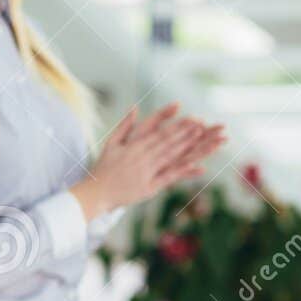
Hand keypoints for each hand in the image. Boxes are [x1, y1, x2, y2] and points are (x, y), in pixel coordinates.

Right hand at [71, 103, 225, 218]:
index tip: (192, 118)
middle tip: (204, 124)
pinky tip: (198, 166)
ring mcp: (146, 171)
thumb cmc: (103, 168)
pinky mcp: (149, 187)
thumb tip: (134, 108)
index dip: (177, 126)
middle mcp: (142, 157)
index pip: (159, 133)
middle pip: (168, 142)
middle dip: (186, 132)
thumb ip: (124, 125)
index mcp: (134, 146)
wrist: (95, 193)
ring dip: (188, 147)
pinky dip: (183, 171)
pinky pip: (169, 177)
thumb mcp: (111, 143)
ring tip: (203, 139)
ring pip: (171, 157)